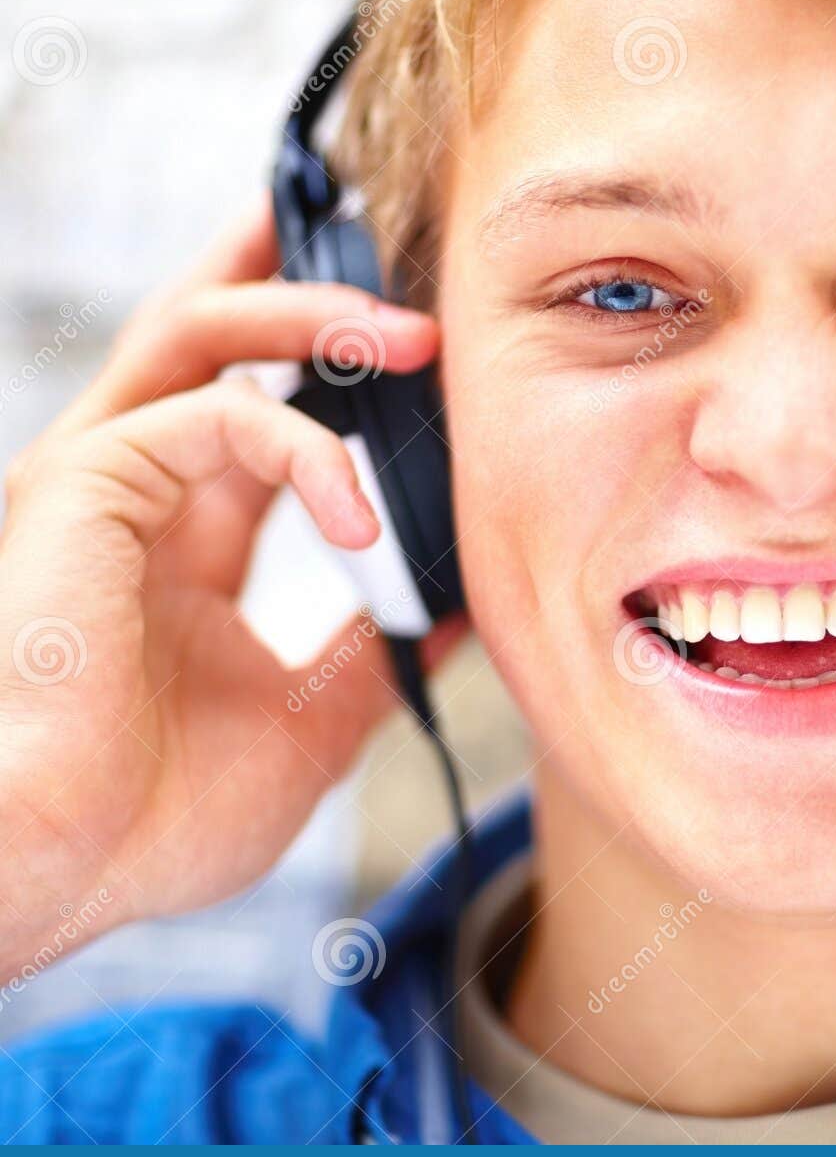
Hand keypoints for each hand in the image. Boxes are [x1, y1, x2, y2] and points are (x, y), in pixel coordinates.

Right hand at [0, 197, 458, 975]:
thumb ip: (377, 651)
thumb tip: (461, 607)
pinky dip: (308, 451)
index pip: (253, 413)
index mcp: (177, 540)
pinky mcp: (87, 482)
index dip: (327, 372)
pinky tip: (364, 517)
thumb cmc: (149, 818)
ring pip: (201, 333)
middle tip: (404, 286)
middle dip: (298, 286)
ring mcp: (101, 479)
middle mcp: (131, 492)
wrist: (53, 870)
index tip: (415, 356)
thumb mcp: (307, 721)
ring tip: (413, 335)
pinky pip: (218, 412)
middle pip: (206, 336)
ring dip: (312, 315)